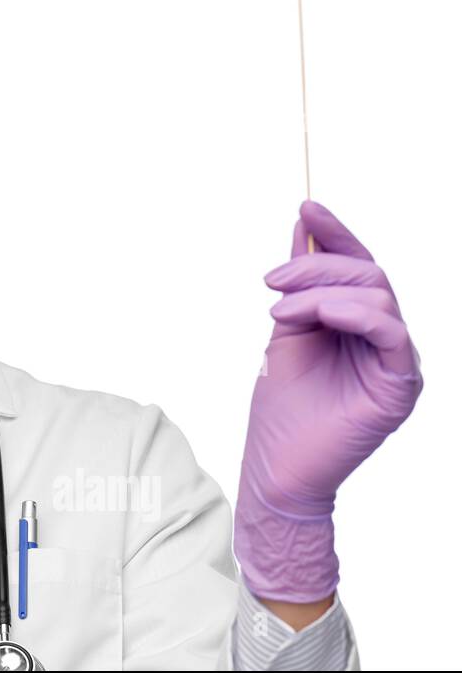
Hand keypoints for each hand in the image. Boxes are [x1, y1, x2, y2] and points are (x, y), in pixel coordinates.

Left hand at [234, 200, 422, 602]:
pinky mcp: (401, 387)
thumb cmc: (282, 406)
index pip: (358, 265)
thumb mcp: (287, 331)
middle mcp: (383, 337)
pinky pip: (392, 334)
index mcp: (357, 323)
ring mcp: (396, 361)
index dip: (336, 234)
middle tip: (271, 280)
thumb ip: (300, 285)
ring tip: (278, 312)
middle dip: (316, 267)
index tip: (306, 207)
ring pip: (378, 297)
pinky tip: (320, 315)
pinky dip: (355, 314)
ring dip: (322, 293)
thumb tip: (302, 227)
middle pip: (369, 274)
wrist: (277, 465)